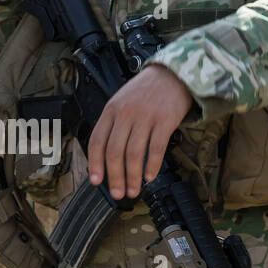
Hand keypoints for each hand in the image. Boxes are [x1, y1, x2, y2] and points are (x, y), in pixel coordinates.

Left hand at [86, 64, 193, 199]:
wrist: (172, 74)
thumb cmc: (145, 91)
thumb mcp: (121, 101)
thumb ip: (114, 125)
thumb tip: (108, 156)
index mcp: (110, 110)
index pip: (97, 140)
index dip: (95, 163)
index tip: (96, 181)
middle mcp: (125, 114)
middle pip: (115, 151)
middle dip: (114, 176)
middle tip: (118, 194)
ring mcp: (145, 117)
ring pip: (134, 153)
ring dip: (133, 176)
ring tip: (134, 191)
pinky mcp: (165, 120)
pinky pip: (156, 148)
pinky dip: (152, 165)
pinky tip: (150, 177)